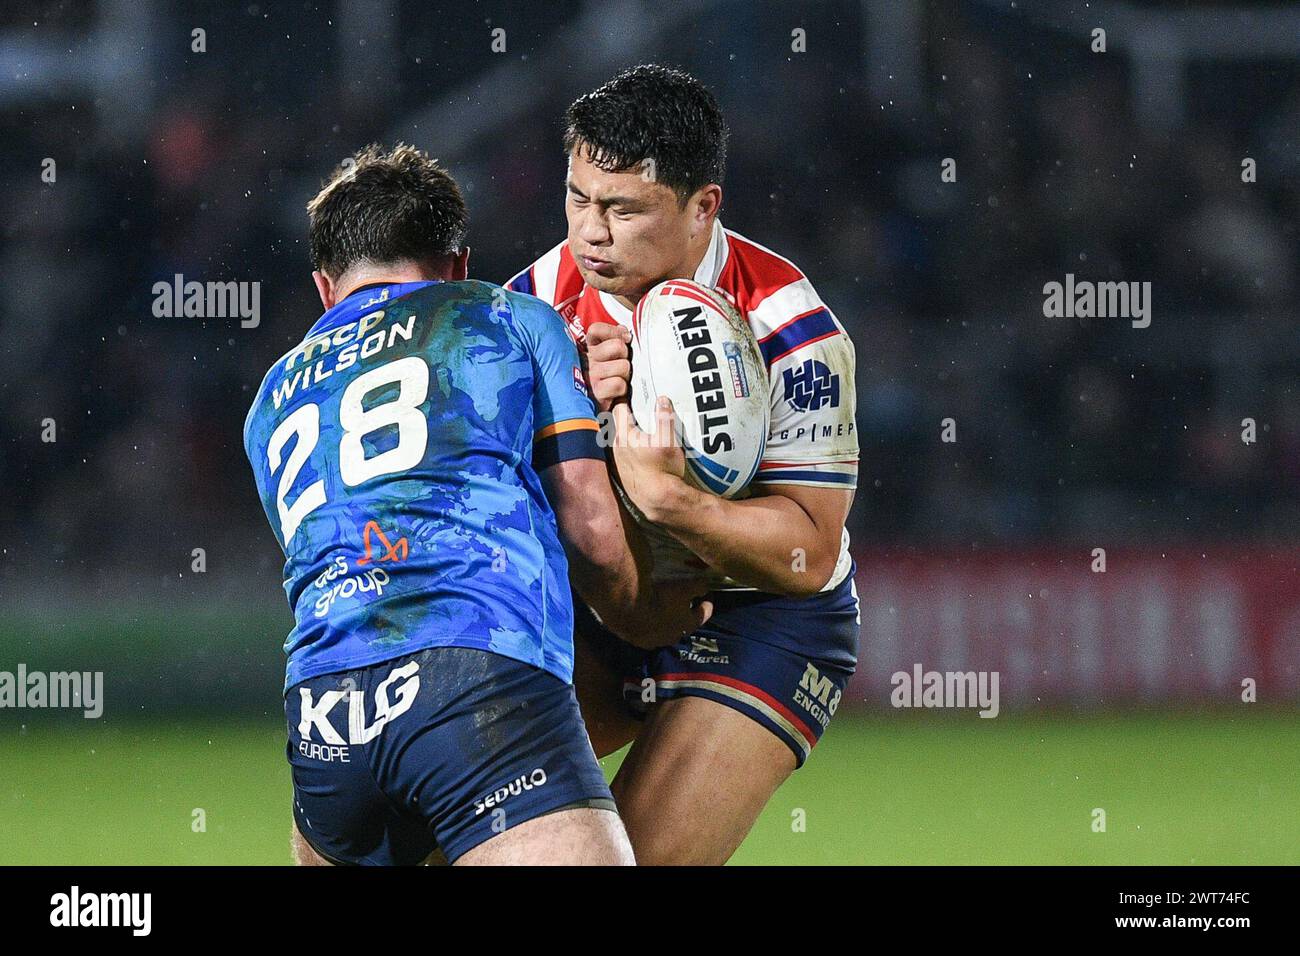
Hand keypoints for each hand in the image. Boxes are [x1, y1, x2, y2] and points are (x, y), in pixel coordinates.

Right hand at [584, 322, 631, 412]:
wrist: (593, 412)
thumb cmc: (605, 381)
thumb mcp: (608, 358)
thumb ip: (614, 340)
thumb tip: (624, 331)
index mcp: (588, 349)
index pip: (597, 329)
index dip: (613, 332)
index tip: (624, 339)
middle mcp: (587, 360)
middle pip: (617, 346)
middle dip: (626, 356)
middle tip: (621, 366)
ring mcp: (590, 377)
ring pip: (623, 366)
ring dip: (625, 375)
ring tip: (618, 381)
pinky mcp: (596, 393)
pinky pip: (618, 384)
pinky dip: (621, 390)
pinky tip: (615, 393)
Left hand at [611, 398, 687, 521]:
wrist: (659, 501)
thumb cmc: (664, 471)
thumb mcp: (668, 441)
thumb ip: (664, 418)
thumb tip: (662, 399)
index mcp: (624, 435)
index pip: (619, 408)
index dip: (626, 399)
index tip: (635, 393)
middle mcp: (616, 447)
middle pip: (617, 422)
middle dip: (626, 414)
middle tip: (640, 409)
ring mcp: (618, 461)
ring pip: (619, 438)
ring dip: (627, 431)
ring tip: (642, 428)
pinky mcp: (623, 472)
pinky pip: (623, 453)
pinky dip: (629, 447)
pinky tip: (641, 450)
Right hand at [619, 579, 714, 648]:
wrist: (627, 607)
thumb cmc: (661, 596)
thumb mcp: (685, 586)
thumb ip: (699, 586)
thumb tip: (706, 586)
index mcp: (688, 625)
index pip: (704, 615)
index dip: (707, 603)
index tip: (707, 593)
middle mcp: (673, 637)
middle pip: (683, 625)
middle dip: (684, 614)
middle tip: (682, 600)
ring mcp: (653, 641)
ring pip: (663, 630)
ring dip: (664, 620)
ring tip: (660, 607)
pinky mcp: (635, 639)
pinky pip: (645, 631)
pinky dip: (646, 622)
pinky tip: (642, 612)